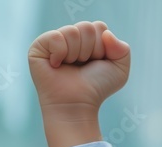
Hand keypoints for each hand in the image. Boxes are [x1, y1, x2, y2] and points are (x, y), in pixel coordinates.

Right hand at [28, 21, 130, 146]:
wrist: (78, 104)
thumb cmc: (97, 88)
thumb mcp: (120, 70)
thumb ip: (123, 49)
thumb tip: (106, 33)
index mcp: (88, 39)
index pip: (99, 27)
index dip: (102, 47)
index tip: (96, 63)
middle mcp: (71, 37)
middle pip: (86, 27)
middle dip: (91, 50)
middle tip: (82, 66)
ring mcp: (54, 41)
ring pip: (72, 31)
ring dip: (77, 54)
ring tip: (70, 67)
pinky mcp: (39, 47)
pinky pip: (55, 36)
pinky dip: (61, 53)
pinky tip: (57, 65)